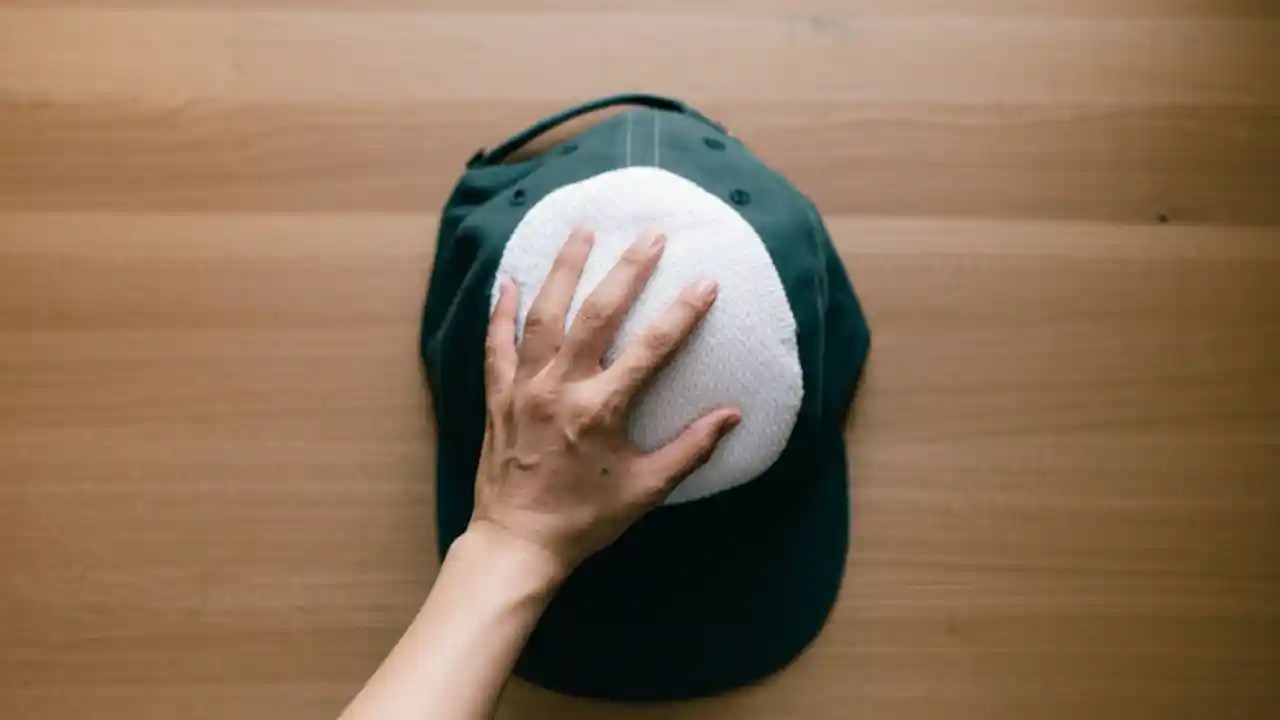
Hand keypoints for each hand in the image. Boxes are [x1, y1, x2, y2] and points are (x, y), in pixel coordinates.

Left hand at [469, 228, 741, 576]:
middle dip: (627, 269)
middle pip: (597, 313)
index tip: (705, 281)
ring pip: (543, 313)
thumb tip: (732, 416)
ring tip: (582, 232)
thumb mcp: (646, 489)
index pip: (653, 347)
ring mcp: (524, 388)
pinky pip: (496, 343)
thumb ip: (691, 449)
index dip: (683, 312)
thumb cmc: (585, 520)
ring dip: (564, 269)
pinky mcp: (497, 396)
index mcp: (601, 409)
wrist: (517, 543)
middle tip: (650, 235)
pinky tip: (509, 279)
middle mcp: (560, 388)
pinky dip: (501, 309)